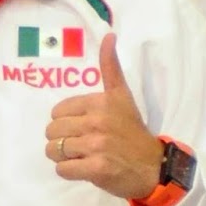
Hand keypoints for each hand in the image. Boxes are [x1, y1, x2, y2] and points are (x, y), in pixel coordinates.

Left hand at [45, 33, 163, 201]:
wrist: (153, 166)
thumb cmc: (132, 131)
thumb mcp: (122, 95)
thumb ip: (110, 67)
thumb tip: (108, 34)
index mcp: (100, 102)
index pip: (58, 111)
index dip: (66, 121)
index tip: (82, 127)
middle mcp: (97, 121)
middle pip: (52, 131)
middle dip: (62, 140)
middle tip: (80, 144)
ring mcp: (96, 146)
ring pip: (54, 150)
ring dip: (63, 157)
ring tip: (81, 157)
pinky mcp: (96, 169)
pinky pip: (63, 169)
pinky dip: (68, 171)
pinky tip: (83, 168)